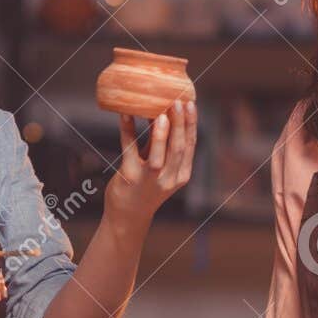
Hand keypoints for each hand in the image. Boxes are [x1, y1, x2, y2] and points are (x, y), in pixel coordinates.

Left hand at [104, 100, 197, 226]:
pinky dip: (128, 130)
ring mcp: (150, 180)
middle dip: (180, 123)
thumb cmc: (144, 186)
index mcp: (181, 174)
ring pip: (160, 154)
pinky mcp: (130, 177)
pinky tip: (125, 115)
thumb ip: (161, 144)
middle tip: (178, 101)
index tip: (190, 104)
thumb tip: (160, 112)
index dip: (191, 124)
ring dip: (161, 132)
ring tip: (161, 111)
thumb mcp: (159, 166)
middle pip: (178, 148)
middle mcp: (169, 179)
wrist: (127, 215)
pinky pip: (130, 150)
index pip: (189, 146)